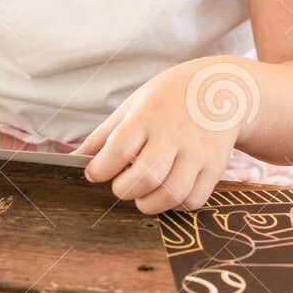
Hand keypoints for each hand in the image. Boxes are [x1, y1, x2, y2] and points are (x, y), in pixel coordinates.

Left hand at [78, 61, 246, 214]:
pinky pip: (194, 199)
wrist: (220, 87)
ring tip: (141, 194)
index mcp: (148, 116)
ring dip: (149, 204)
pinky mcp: (216, 167)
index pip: (119, 149)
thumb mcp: (132, 105)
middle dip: (124, 190)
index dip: (101, 169)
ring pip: (171, 194)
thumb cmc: (167, 98)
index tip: (94, 174)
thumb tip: (73, 158)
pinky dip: (175, 205)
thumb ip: (104, 135)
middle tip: (120, 185)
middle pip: (146, 177)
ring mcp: (198, 152)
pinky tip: (166, 193)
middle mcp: (175, 135)